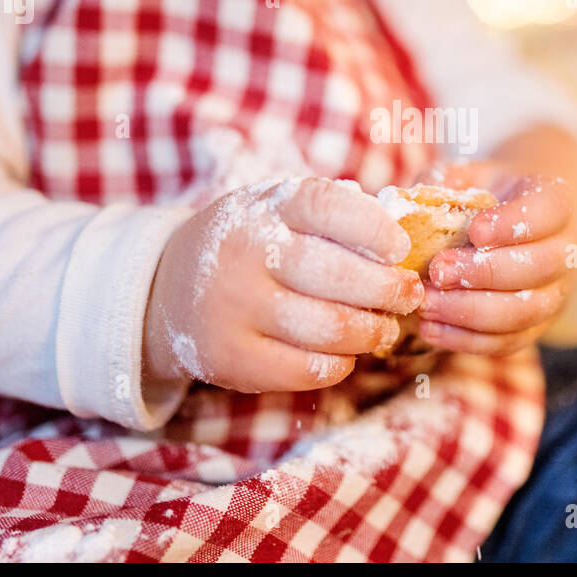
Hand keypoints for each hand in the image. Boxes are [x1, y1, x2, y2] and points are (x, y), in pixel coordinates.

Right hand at [142, 177, 424, 393]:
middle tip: (408, 296)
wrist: (167, 289)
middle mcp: (244, 254)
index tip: (400, 249)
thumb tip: (404, 227)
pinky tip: (348, 353)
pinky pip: (307, 369)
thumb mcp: (276, 211)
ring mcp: (234, 308)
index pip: (327, 206)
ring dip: (372, 332)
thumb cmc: (251, 244)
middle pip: (337, 276)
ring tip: (385, 329)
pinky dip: (341, 363)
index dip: (374, 229)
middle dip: (388, 290)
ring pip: (329, 329)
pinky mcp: (231, 357)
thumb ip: (332, 214)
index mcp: (263, 207)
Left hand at [411, 162, 576, 355]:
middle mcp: (567, 250)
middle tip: (438, 271)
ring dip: (473, 312)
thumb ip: (443, 182)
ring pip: (526, 311)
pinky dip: (469, 340)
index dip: (512, 224)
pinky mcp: (536, 326)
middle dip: (485, 273)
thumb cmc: (487, 195)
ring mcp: (555, 292)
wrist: (520, 224)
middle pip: (539, 267)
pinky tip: (432, 329)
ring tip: (428, 305)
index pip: (547, 212)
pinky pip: (509, 341)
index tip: (474, 229)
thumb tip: (404, 200)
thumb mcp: (469, 175)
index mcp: (555, 202)